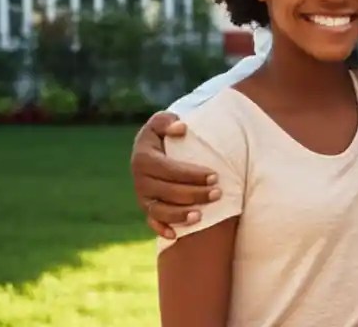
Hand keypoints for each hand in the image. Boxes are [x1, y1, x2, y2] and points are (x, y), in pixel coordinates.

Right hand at [130, 111, 219, 238]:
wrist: (153, 148)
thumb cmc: (163, 133)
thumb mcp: (162, 121)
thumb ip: (168, 122)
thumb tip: (181, 128)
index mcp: (143, 158)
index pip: (169, 169)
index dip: (191, 174)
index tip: (215, 176)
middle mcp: (139, 180)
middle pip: (167, 192)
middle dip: (194, 194)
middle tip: (218, 193)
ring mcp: (142, 196)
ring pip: (159, 211)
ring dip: (179, 215)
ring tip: (200, 216)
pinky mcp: (146, 207)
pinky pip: (151, 222)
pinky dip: (162, 229)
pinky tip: (176, 235)